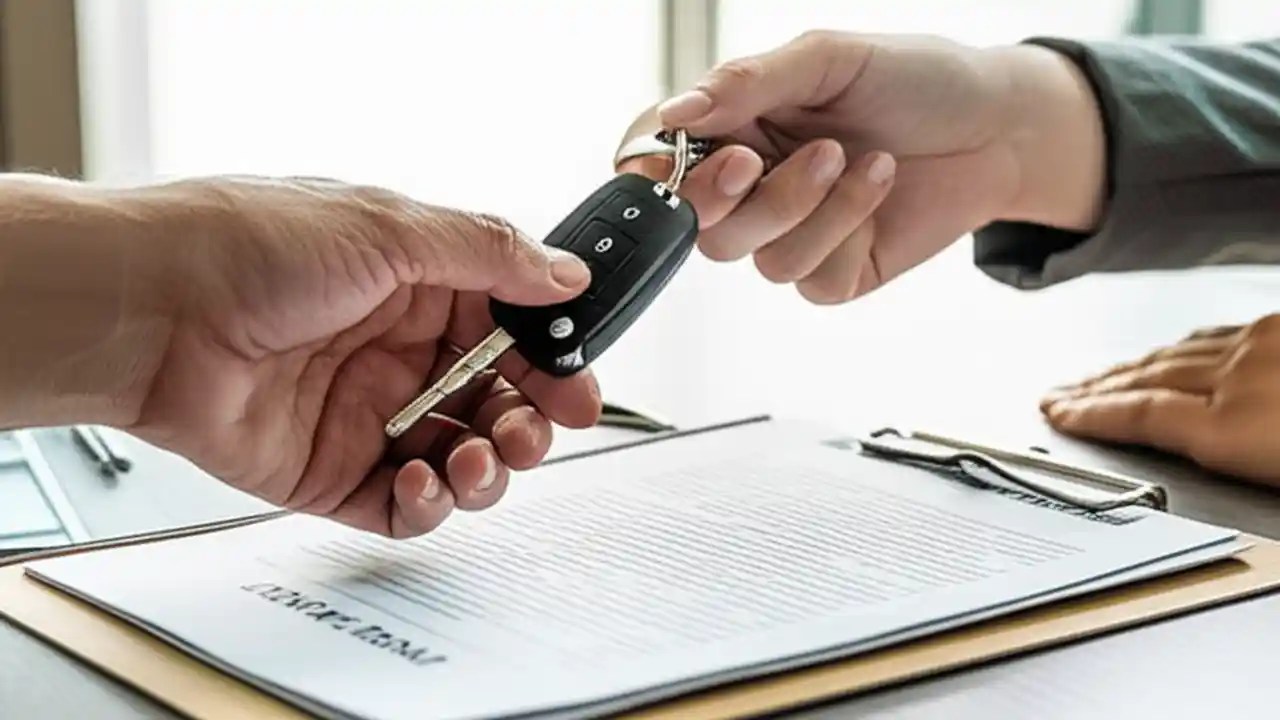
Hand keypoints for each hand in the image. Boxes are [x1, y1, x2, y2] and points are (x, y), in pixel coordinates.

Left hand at [125, 177, 601, 536]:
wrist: (150, 311)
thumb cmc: (251, 246)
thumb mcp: (390, 227)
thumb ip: (489, 253)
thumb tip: (566, 274)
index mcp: (421, 288)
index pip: (514, 333)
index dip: (553, 363)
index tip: (579, 387)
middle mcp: (401, 353)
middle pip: (499, 404)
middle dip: (530, 424)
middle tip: (536, 431)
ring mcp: (369, 416)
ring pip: (463, 459)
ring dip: (489, 468)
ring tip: (477, 459)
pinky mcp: (332, 473)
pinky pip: (404, 505)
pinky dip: (430, 505)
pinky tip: (427, 482)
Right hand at [616, 31, 1106, 302]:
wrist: (1000, 124)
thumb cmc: (916, 79)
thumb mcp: (827, 58)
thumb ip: (745, 82)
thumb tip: (674, 115)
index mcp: (733, 127)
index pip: (653, 162)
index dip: (649, 171)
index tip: (674, 158)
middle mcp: (752, 186)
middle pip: (697, 225)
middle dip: (726, 197)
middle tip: (757, 159)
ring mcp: (791, 234)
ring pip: (754, 256)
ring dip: (805, 205)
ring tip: (854, 157)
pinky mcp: (833, 273)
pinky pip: (810, 277)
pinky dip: (847, 227)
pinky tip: (879, 183)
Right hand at [1040, 315, 1279, 486]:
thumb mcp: (1276, 477)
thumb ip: (1229, 465)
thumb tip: (1201, 468)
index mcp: (1239, 425)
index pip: (1141, 416)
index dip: (1091, 415)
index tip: (1058, 414)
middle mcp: (1241, 374)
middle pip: (1149, 381)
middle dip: (1096, 389)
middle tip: (1060, 395)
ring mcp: (1265, 341)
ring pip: (1177, 352)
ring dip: (1132, 366)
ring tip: (1104, 375)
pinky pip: (1216, 334)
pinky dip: (1181, 346)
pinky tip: (1178, 348)